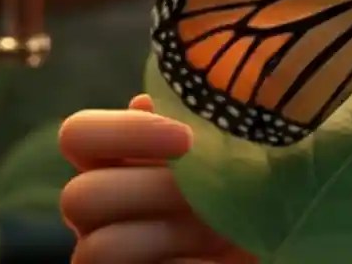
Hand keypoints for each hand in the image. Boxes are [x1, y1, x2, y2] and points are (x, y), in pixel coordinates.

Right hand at [59, 94, 256, 263]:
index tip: (186, 138)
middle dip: (157, 192)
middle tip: (214, 193)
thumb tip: (146, 102)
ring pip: (99, 247)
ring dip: (169, 236)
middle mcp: (99, 210)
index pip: (79, 134)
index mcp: (116, 161)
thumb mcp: (240, 148)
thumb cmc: (254, 188)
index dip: (124, 132)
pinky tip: (217, 259)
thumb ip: (196, 122)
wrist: (271, 236)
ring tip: (221, 231)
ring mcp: (105, 255)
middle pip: (81, 196)